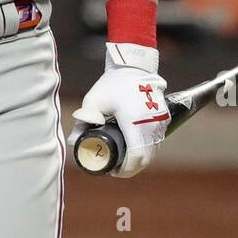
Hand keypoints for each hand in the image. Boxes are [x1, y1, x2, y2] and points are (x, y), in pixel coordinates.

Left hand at [68, 43, 168, 177]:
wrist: (135, 65)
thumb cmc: (113, 82)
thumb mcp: (94, 99)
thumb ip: (85, 119)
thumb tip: (74, 141)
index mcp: (135, 121)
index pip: (136, 157)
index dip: (125, 170)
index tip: (113, 171)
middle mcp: (151, 124)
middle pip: (146, 158)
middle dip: (131, 168)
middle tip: (115, 169)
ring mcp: (160, 121)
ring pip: (153, 151)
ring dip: (140, 160)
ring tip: (123, 161)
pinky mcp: (163, 117)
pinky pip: (157, 141)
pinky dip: (147, 149)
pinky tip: (134, 150)